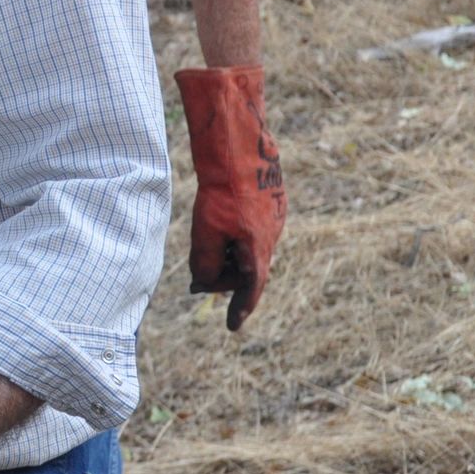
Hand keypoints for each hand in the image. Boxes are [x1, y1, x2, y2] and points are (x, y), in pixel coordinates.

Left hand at [175, 65, 285, 328]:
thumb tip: (204, 284)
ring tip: (207, 239)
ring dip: (228, 253)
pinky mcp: (272, 201)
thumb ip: (205, 264)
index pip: (251, 290)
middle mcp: (272, 236)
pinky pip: (253, 228)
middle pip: (248, 270)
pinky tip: (220, 217)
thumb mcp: (205, 232)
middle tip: (199, 277)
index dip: (240, 310)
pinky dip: (235, 234)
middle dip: (225, 277)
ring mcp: (275, 217)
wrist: (238, 145)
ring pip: (250, 248)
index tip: (231, 327)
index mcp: (258, 249)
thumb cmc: (221, 191)